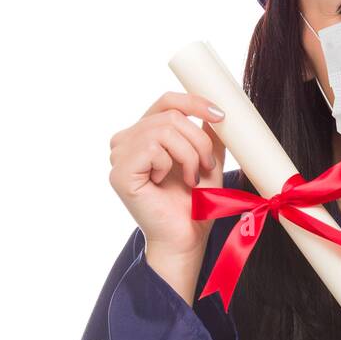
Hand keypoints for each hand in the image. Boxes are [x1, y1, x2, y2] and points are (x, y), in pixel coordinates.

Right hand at [108, 92, 226, 301]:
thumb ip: (206, 134)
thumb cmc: (195, 205)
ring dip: (188, 156)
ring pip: (164, 129)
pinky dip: (169, 165)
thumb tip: (212, 109)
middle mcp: (127, 141)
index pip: (167, 102)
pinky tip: (164, 184)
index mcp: (145, 134)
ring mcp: (119, 155)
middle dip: (198, 141)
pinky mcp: (119, 172)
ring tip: (190, 180)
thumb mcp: (207, 161)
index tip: (220, 116)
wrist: (187, 238)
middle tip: (205, 168)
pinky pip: (152, 148)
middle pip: (170, 115)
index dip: (194, 101)